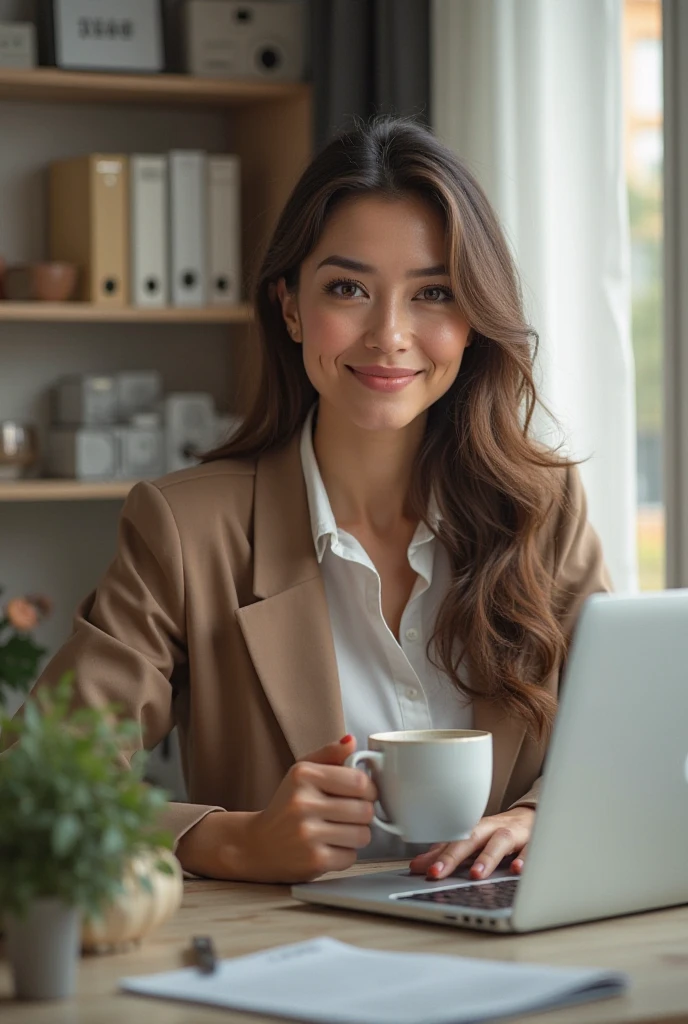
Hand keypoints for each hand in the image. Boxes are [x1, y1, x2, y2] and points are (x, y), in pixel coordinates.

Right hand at [239, 735, 376, 883]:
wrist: (256, 845)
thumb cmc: (286, 806)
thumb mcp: (301, 772)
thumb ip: (329, 754)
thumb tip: (351, 741)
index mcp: (303, 776)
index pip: (359, 781)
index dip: (369, 789)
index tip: (363, 794)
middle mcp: (303, 803)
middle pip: (365, 810)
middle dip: (363, 814)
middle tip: (350, 815)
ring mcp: (308, 834)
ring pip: (363, 835)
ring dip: (357, 835)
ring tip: (340, 831)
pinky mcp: (313, 861)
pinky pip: (351, 856)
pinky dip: (345, 854)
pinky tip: (329, 847)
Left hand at [408, 806, 534, 880]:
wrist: (534, 816)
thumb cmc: (500, 832)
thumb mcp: (475, 841)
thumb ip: (449, 852)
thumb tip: (421, 863)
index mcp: (475, 829)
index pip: (452, 841)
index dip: (436, 855)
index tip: (419, 869)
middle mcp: (492, 829)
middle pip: (471, 838)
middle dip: (453, 855)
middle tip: (437, 872)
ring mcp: (513, 834)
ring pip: (499, 841)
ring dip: (487, 857)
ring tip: (475, 874)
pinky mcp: (534, 840)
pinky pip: (531, 848)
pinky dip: (525, 858)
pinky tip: (517, 870)